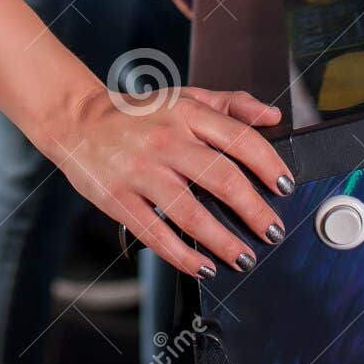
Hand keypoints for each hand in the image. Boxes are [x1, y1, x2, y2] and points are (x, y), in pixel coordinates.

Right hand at [47, 85, 292, 278]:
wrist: (78, 119)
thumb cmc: (137, 113)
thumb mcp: (184, 97)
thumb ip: (230, 104)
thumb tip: (272, 117)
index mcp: (186, 113)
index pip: (239, 138)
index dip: (269, 165)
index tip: (285, 187)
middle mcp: (165, 140)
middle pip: (221, 179)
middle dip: (254, 211)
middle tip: (272, 231)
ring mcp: (140, 171)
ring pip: (191, 213)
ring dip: (224, 242)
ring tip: (244, 258)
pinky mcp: (118, 198)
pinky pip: (156, 233)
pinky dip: (183, 256)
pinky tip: (203, 266)